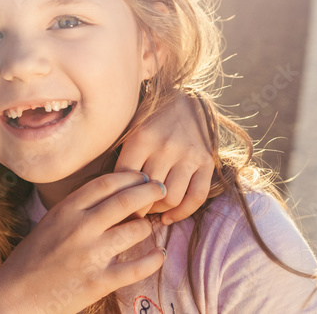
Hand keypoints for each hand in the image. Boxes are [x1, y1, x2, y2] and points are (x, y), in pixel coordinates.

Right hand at [0, 173, 166, 313]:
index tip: (141, 176)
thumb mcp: (50, 223)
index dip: (129, 176)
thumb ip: (76, 209)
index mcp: (66, 210)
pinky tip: (159, 255)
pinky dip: (154, 260)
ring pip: (135, 230)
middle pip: (125, 200)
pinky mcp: (99, 282)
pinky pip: (137, 268)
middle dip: (149, 190)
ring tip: (150, 226)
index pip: (106, 183)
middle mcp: (80, 227)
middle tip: (160, 189)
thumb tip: (109, 196)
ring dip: (148, 226)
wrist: (16, 294)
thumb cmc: (32, 258)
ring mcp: (91, 255)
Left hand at [115, 92, 212, 224]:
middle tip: (133, 210)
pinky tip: (170, 216)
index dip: (119, 197)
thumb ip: (122, 158)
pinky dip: (183, 212)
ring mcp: (188, 155)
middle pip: (148, 192)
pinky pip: (196, 197)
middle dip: (139, 207)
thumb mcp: (129, 130)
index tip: (116, 204)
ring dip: (159, 210)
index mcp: (141, 138)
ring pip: (171, 198)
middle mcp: (166, 147)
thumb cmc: (149, 120)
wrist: (183, 100)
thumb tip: (109, 195)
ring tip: (151, 209)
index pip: (125, 179)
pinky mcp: (206, 161)